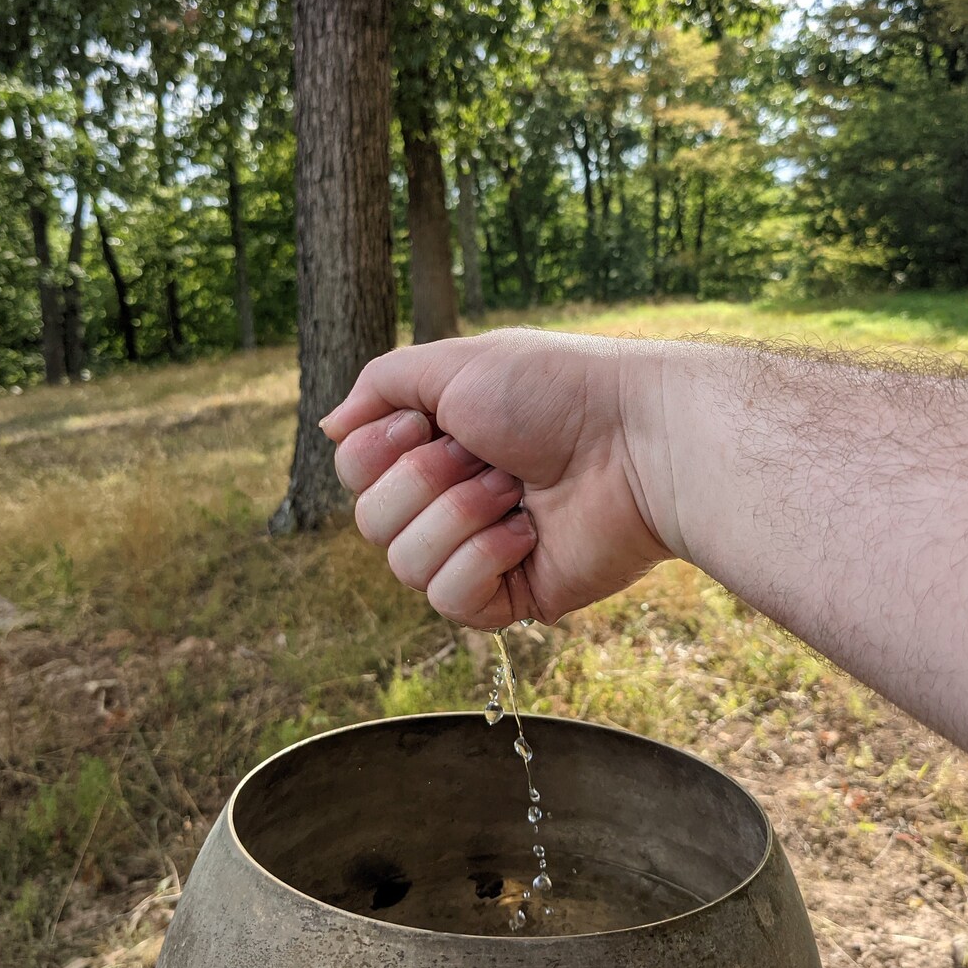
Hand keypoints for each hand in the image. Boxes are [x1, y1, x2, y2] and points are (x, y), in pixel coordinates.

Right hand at [320, 329, 678, 628]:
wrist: (637, 442)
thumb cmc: (555, 392)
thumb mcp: (454, 365)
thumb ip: (381, 385)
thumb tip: (330, 427)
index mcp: (436, 443)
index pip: (353, 470)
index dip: (379, 450)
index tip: (429, 423)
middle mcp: (451, 497)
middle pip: (370, 521)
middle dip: (424, 482)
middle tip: (486, 455)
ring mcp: (481, 550)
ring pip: (404, 567)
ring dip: (459, 517)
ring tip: (516, 491)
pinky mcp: (513, 596)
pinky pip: (451, 603)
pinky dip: (483, 561)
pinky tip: (527, 534)